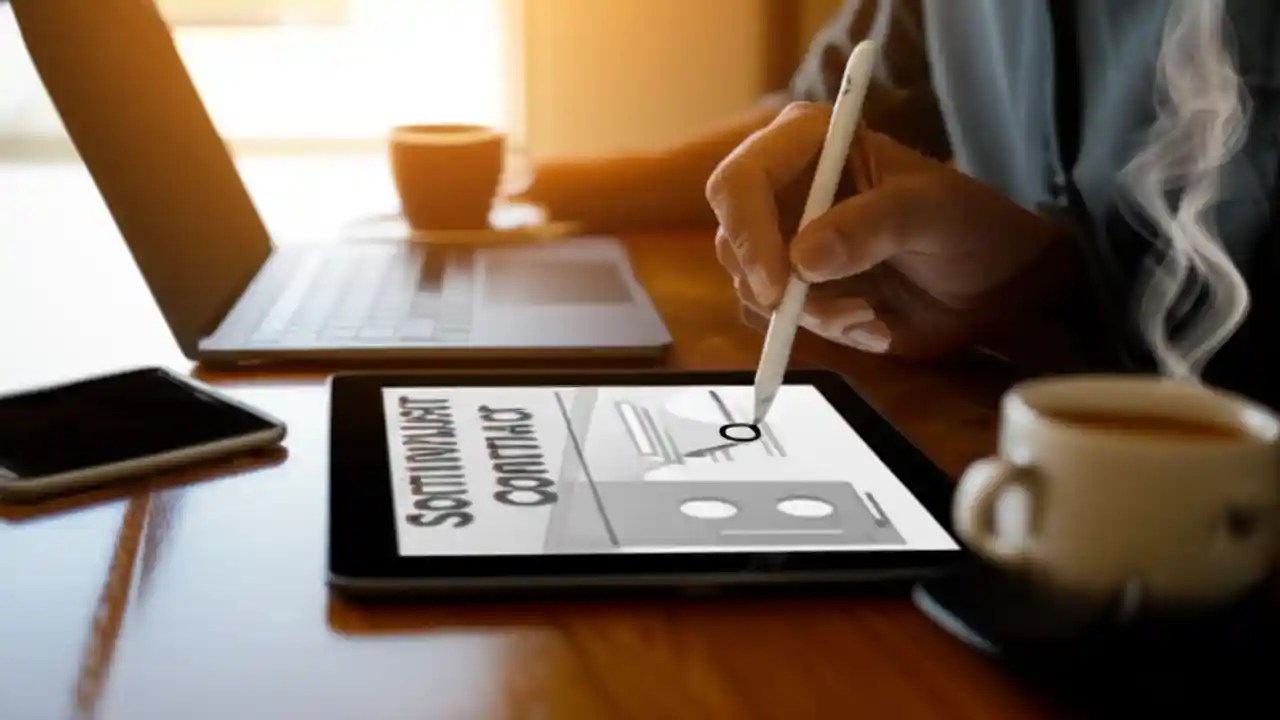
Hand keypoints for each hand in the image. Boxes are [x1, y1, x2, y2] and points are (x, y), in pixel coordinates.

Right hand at [706, 102, 1075, 357]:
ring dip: (811, 315)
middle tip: (843, 314)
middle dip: (779, 288)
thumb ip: (872, 227)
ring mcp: (784, 239)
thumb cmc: (967, 226)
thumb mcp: (931, 214)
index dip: (749, 234)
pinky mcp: (795, 287)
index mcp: (806, 143)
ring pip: (752, 288)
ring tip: (871, 316)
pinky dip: (821, 332)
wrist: (991, 281)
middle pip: (733, 240)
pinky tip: (870, 324)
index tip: (780, 287)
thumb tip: (803, 260)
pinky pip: (776, 320)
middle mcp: (783, 187)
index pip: (740, 182)